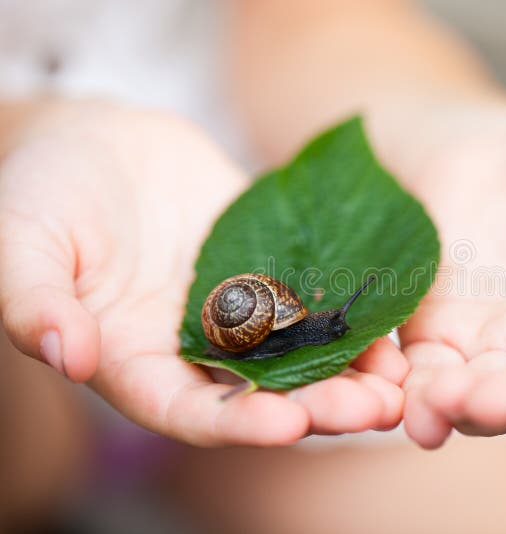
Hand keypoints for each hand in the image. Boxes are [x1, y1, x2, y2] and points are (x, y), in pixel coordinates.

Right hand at [0, 102, 406, 445]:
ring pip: (300, 357)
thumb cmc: (44, 192)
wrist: (96, 143)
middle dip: (318, 408)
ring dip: (351, 374)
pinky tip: (394, 322)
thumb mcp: (25, 242)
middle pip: (261, 395)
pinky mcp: (270, 270)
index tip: (288, 425)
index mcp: (136, 362)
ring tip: (400, 382)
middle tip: (375, 411)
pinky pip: (314, 299)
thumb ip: (36, 300)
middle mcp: (196, 349)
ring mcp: (239, 310)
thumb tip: (65, 353)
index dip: (236, 422)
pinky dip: (352, 317)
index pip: (188, 411)